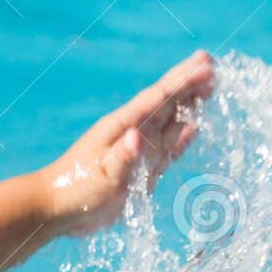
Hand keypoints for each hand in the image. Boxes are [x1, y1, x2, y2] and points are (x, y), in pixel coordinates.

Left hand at [41, 50, 216, 235]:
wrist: (58, 209)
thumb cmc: (75, 188)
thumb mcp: (101, 175)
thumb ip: (122, 157)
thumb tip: (139, 136)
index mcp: (124, 126)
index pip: (159, 97)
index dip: (183, 79)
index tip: (205, 63)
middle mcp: (134, 132)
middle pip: (168, 103)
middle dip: (190, 85)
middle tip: (213, 67)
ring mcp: (138, 150)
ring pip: (171, 122)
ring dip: (190, 106)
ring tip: (209, 90)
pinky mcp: (140, 169)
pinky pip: (168, 148)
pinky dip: (183, 137)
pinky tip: (193, 129)